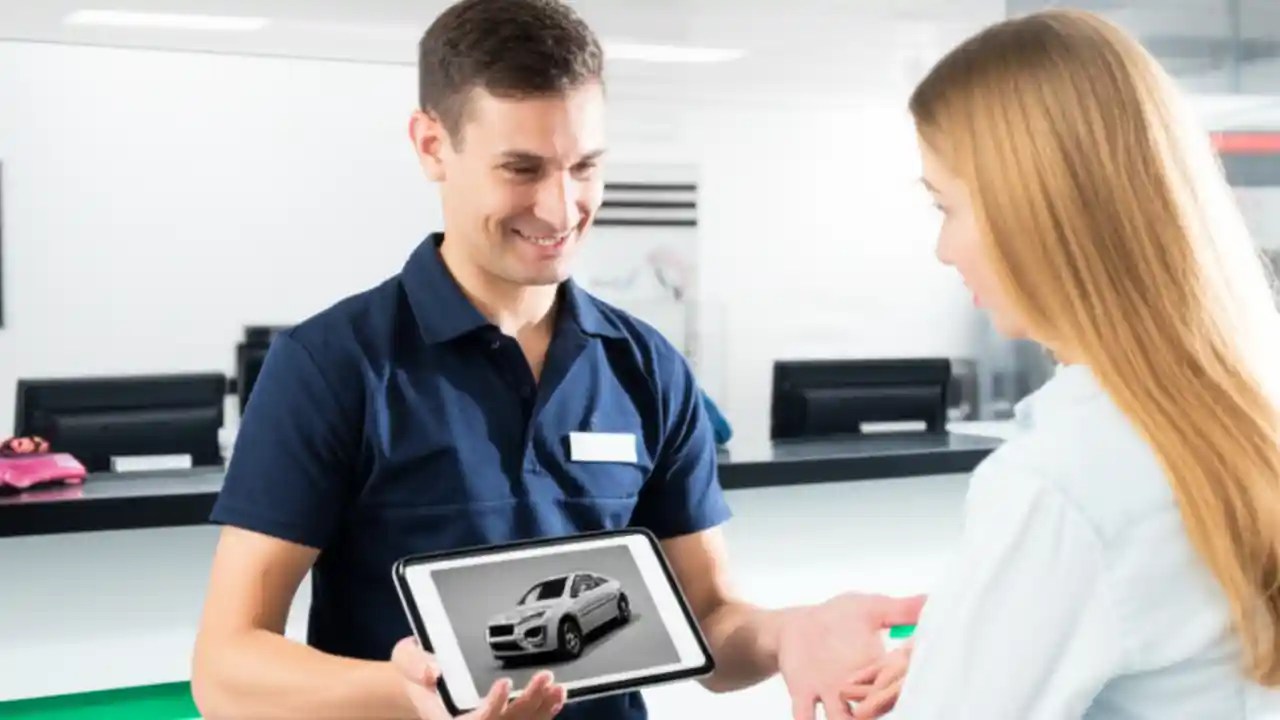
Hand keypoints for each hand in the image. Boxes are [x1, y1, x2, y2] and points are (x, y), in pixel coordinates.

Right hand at [391, 636, 565, 718]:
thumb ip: (414, 663)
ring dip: (541, 709)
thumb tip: (432, 671)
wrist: (418, 682)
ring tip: (557, 689)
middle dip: (526, 703)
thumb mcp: (405, 658)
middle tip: (543, 678)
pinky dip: (544, 712)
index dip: (493, 706)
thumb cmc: (413, 670)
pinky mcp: (500, 718)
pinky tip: (557, 698)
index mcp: (443, 715)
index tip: (505, 683)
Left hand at [777, 593, 923, 719]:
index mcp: (881, 667)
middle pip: (875, 703)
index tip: (898, 670)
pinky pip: (805, 716)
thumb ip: (901, 609)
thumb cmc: (838, 616)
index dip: (897, 678)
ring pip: (843, 719)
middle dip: (876, 705)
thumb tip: (932, 599)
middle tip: (868, 708)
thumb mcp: (871, 608)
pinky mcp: (804, 697)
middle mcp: (861, 689)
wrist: (796, 626)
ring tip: (852, 717)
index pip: (897, 678)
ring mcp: (833, 697)